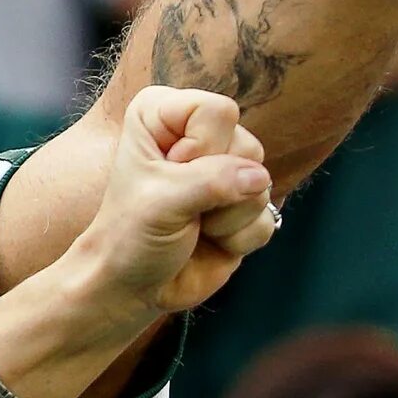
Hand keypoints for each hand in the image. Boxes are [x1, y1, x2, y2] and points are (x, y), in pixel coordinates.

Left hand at [71, 85, 277, 318]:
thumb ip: (212, 181)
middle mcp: (197, 135)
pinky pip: (267, 217)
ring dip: (226, 218)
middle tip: (180, 206)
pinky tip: (211, 242)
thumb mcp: (161, 201)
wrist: (132, 286)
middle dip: (215, 188)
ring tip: (192, 225)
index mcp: (163, 114)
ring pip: (262, 183)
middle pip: (247, 146)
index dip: (199, 150)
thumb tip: (260, 178)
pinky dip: (238, 238)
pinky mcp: (245, 207)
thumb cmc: (130, 236)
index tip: (166, 175)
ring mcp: (226, 171)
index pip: (218, 111)